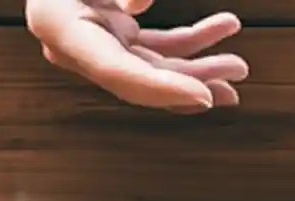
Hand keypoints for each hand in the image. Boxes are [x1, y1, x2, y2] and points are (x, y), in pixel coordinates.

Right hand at [26, 0, 247, 111]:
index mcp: (56, 25)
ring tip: (237, 64)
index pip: (116, 71)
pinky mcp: (112, 34)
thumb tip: (139, 7)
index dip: (161, 89)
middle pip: (139, 79)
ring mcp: (95, 42)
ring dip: (198, 66)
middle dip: (192, 81)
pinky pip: (154, 47)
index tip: (204, 97)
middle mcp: (73, 44)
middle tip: (236, 72)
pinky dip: (188, 43)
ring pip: (152, 67)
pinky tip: (220, 30)